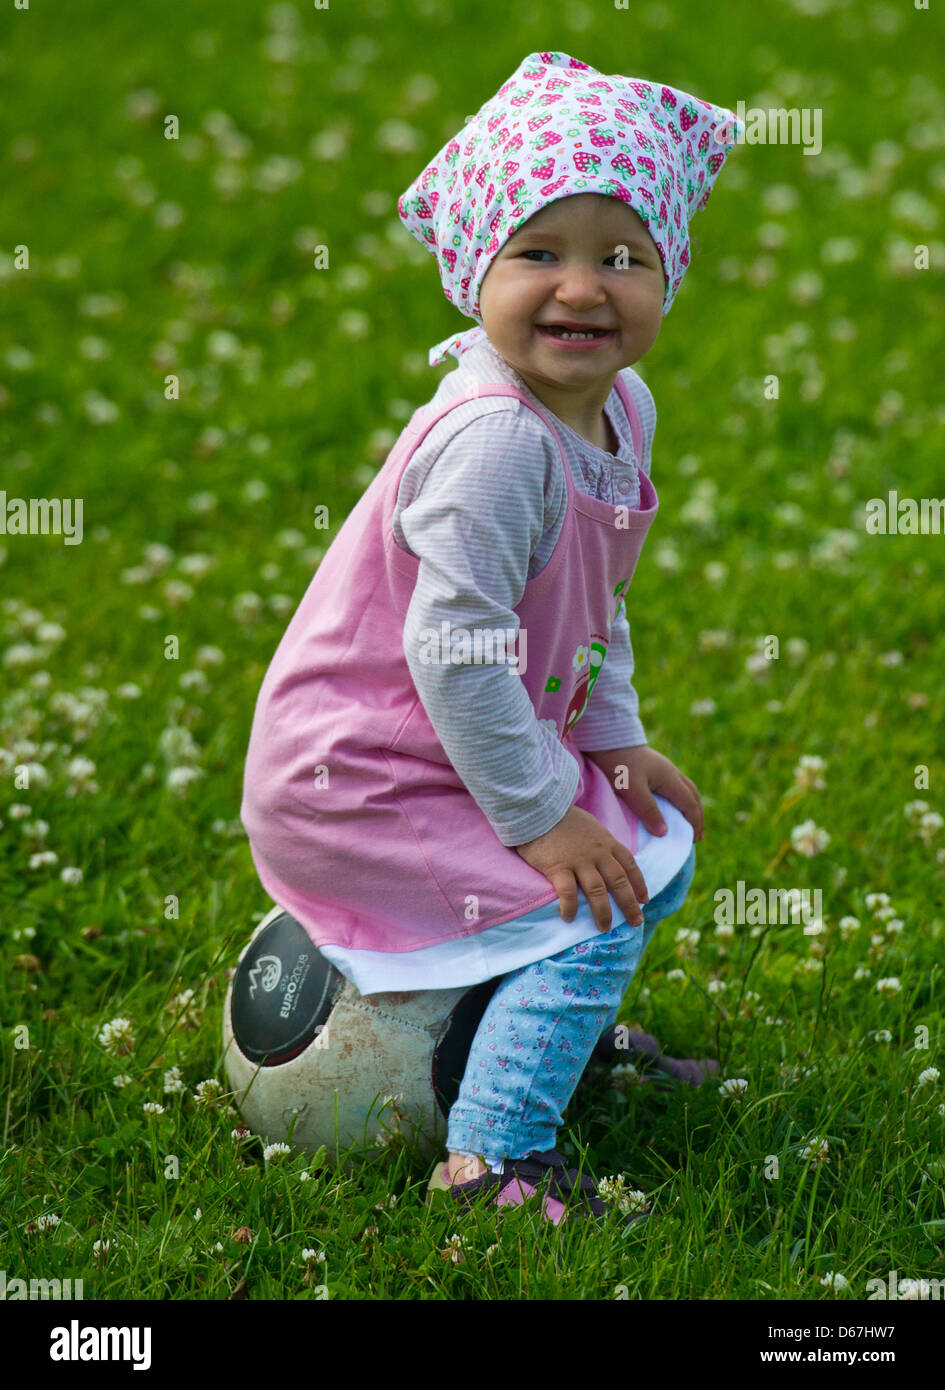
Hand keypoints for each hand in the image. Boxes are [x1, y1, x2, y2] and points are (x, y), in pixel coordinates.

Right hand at [512, 804, 648, 931]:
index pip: (629, 865)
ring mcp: (578, 860)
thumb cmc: (561, 817)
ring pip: (597, 891)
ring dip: (603, 912)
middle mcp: (597, 853)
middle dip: (629, 904)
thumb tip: (606, 856)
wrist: (538, 807)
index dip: (638, 884)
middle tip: (636, 922)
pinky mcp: (558, 867)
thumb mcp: (590, 825)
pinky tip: (568, 918)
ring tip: (604, 928)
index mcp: (606, 842)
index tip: (644, 900)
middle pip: (619, 882)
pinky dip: (570, 907)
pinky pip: (568, 893)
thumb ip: (600, 842)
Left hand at [585, 744, 703, 841]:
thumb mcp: (632, 790)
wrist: (608, 739)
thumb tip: (665, 833)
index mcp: (670, 779)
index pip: (690, 804)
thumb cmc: (619, 765)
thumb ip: (648, 810)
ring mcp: (665, 769)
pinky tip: (673, 805)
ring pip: (687, 790)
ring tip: (689, 822)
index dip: (695, 823)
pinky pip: (677, 786)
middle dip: (697, 816)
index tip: (696, 840)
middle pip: (693, 796)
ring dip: (691, 807)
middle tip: (697, 835)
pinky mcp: (656, 768)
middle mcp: (672, 773)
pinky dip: (682, 799)